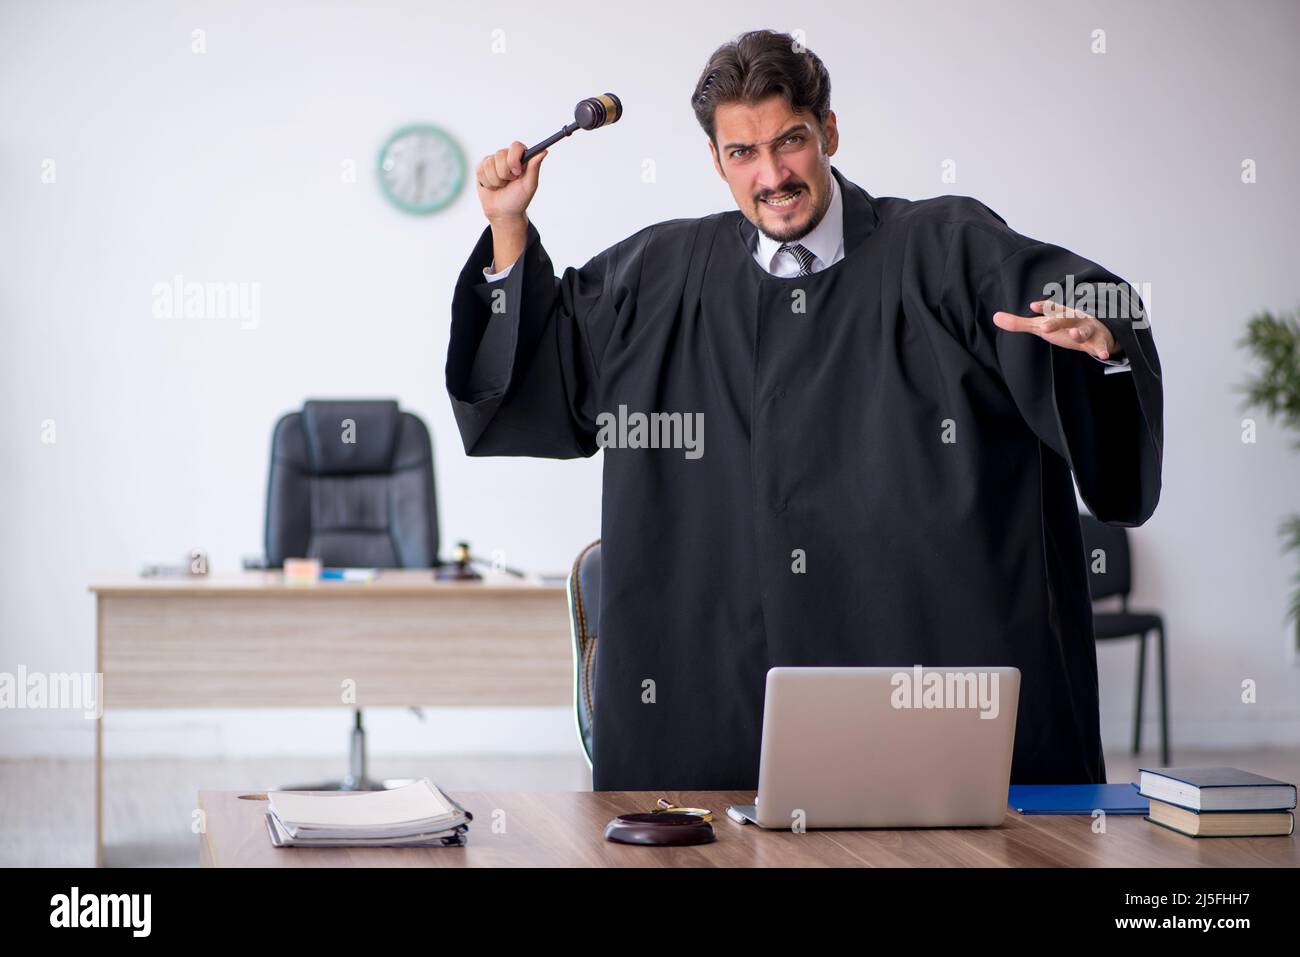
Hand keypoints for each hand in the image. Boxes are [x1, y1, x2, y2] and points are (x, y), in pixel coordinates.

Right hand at [475, 141, 546, 223]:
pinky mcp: (481, 168)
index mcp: (521, 158)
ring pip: (489, 163)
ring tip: (501, 186)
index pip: (516, 146)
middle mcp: (507, 157)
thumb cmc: (518, 199)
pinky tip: (492, 187)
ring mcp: (493, 161)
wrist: (503, 212)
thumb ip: (534, 167)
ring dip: (496, 180)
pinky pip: (480, 170)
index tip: (516, 172)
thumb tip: (544, 151)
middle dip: (504, 173)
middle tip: (509, 182)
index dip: (514, 158)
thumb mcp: (529, 185)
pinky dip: (487, 183)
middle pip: (500, 154)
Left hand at [992, 299, 1120, 360]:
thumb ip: (1020, 323)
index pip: (1052, 308)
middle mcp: (1075, 319)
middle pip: (1066, 319)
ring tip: (1074, 335)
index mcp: (1061, 314)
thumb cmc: (1064, 327)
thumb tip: (995, 317)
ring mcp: (1088, 329)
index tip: (1032, 306)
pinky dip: (1102, 349)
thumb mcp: (1042, 325)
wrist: (1097, 331)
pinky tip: (1102, 355)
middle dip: (1056, 322)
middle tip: (1044, 327)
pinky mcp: (1099, 341)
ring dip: (1080, 332)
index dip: (1044, 307)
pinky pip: (1101, 346)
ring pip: (1085, 330)